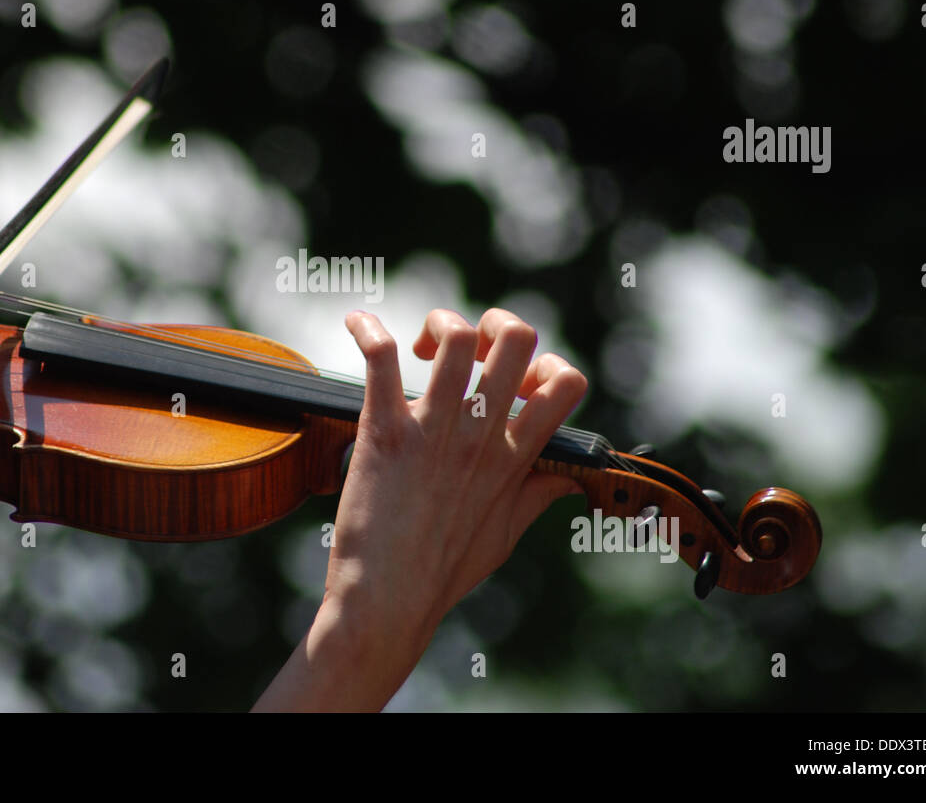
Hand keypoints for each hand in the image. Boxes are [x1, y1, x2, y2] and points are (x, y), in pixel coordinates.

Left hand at [254, 306, 585, 710]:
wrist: (385, 601)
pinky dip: (368, 329)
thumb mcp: (505, 535)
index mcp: (512, 457)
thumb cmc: (441, 574)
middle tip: (467, 349)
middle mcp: (479, 436)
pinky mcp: (384, 432)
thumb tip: (567, 477)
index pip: (564, 383)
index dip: (546, 364)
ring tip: (420, 347)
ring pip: (456, 337)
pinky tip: (358, 324)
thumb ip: (536, 494)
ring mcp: (433, 432)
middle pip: (516, 339)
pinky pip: (381, 357)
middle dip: (495, 323)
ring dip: (440, 324)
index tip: (513, 381)